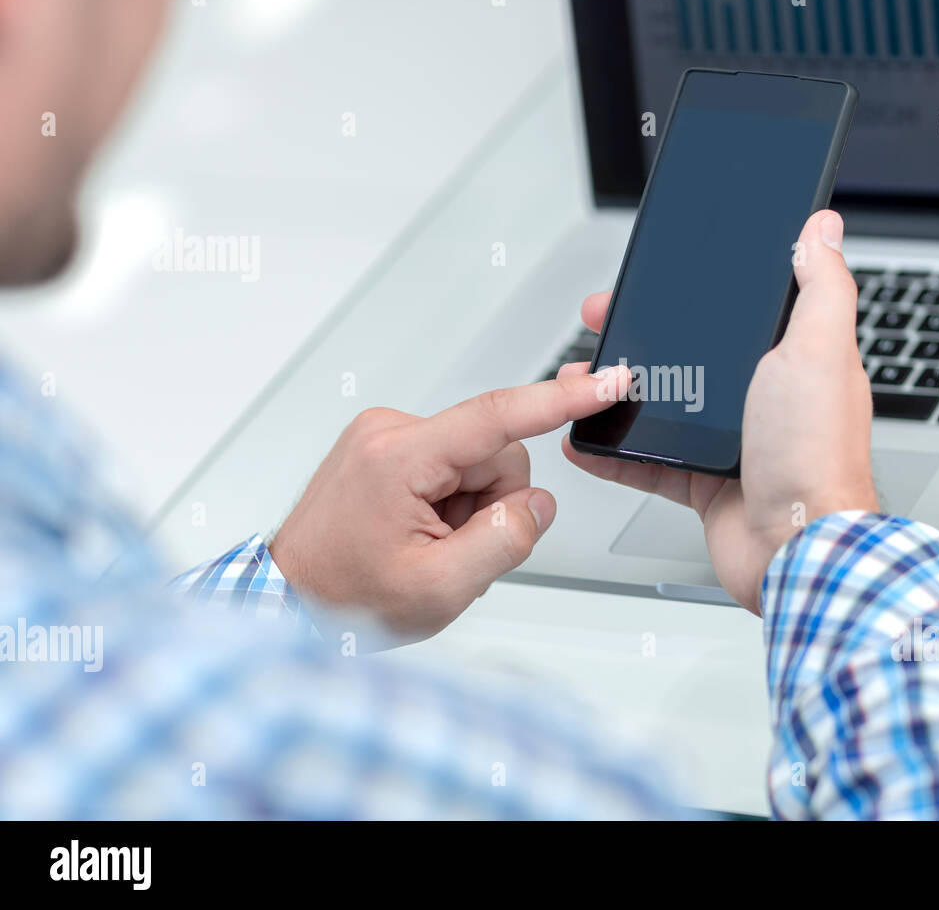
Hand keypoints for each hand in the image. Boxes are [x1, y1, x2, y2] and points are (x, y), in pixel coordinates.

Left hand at [270, 370, 626, 643]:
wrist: (290, 601)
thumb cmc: (345, 596)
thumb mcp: (439, 590)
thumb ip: (503, 542)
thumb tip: (538, 505)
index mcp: (398, 459)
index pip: (496, 417)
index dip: (560, 399)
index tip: (604, 382)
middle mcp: (388, 433)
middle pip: (496, 453)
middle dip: (492, 506)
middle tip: (452, 550)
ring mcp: (384, 437)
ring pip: (478, 462)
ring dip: (470, 509)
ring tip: (429, 545)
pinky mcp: (386, 447)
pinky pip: (453, 466)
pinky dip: (452, 503)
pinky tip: (421, 532)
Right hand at [563, 210, 877, 613]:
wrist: (796, 550)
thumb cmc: (817, 455)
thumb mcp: (820, 350)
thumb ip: (823, 286)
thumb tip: (825, 228)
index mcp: (794, 359)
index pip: (739, 309)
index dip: (699, 289)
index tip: (661, 275)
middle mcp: (764, 398)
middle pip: (691, 352)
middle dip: (640, 336)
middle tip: (602, 321)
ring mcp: (734, 441)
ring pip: (663, 404)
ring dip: (617, 391)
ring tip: (580, 380)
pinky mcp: (706, 482)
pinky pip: (648, 461)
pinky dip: (612, 451)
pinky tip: (583, 438)